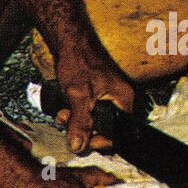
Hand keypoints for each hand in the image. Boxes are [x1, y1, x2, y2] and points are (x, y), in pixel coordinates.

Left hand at [52, 38, 134, 153]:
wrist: (69, 41)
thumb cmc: (79, 60)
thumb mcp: (79, 95)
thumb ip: (80, 122)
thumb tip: (79, 146)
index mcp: (123, 100)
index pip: (120, 133)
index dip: (102, 140)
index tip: (86, 142)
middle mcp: (118, 100)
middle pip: (106, 128)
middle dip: (85, 130)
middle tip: (70, 124)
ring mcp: (107, 97)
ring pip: (94, 120)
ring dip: (77, 122)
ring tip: (64, 114)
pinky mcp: (96, 94)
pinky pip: (89, 111)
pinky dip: (76, 113)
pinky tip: (65, 108)